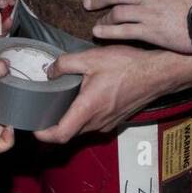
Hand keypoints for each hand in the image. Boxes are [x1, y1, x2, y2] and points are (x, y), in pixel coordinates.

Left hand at [36, 47, 191, 141]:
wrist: (158, 73)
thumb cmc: (128, 65)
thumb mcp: (91, 57)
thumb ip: (65, 64)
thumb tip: (49, 71)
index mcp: (88, 108)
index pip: (60, 135)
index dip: (43, 135)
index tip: (33, 127)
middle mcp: (98, 121)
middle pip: (69, 134)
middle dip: (53, 128)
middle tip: (41, 114)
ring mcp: (108, 123)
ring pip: (82, 130)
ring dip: (69, 122)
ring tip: (59, 106)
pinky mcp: (116, 120)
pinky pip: (94, 125)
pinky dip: (83, 118)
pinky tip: (82, 101)